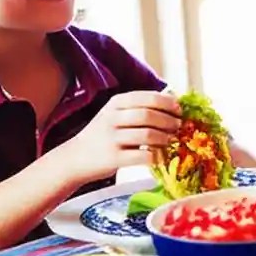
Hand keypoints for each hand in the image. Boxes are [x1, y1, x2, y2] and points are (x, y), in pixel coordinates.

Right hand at [61, 91, 181, 180]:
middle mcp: (112, 118)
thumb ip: (138, 107)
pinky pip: (143, 156)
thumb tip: (173, 100)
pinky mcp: (113, 158)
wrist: (76, 158)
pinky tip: (159, 157)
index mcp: (115, 103)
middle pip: (148, 115)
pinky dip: (156, 157)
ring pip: (147, 135)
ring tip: (170, 141)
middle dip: (168, 121)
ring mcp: (112, 138)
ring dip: (164, 138)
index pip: (147, 97)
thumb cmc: (103, 134)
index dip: (167, 103)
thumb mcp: (115, 114)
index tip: (179, 109)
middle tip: (178, 126)